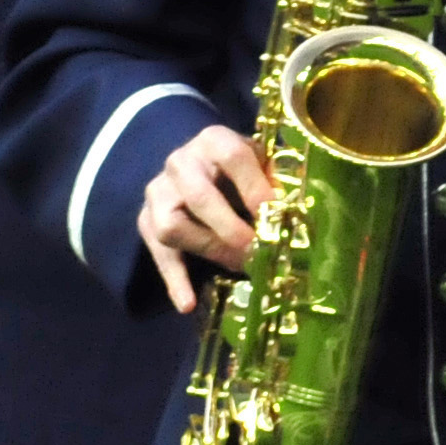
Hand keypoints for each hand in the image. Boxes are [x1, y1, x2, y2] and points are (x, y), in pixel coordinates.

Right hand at [136, 123, 274, 313]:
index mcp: (214, 141)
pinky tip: (187, 303)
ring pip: (172, 226)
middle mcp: (180, 162)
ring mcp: (158, 192)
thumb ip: (278, 180)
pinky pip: (157, 253)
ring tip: (241, 266)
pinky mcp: (145, 220)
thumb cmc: (243, 168)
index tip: (274, 213)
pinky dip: (174, 280)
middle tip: (258, 250)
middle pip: (198, 197)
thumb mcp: (263, 163)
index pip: (233, 157)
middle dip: (230, 228)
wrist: (199, 163)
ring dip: (209, 250)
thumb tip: (300, 210)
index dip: (255, 186)